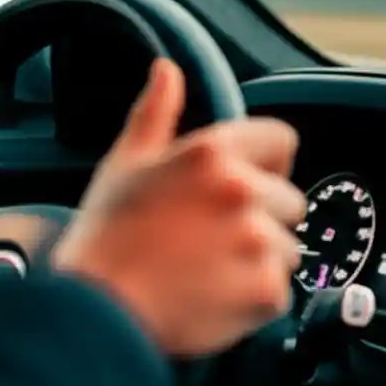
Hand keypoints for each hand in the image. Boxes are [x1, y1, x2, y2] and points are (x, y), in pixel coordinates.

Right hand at [53, 58, 305, 355]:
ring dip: (260, 261)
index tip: (242, 186)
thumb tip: (167, 71)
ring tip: (208, 271)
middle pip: (290, 201)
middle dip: (262, 219)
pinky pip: (280, 291)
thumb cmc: (106, 240)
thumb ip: (155, 114)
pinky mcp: (266, 290)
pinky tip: (214, 297)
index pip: (282, 141)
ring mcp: (258, 242)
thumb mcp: (124, 165)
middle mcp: (243, 192)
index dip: (265, 164)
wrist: (95, 314)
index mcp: (213, 154)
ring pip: (287, 249)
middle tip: (211, 239)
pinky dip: (254, 300)